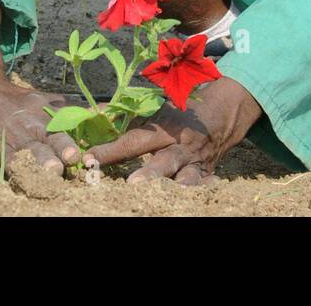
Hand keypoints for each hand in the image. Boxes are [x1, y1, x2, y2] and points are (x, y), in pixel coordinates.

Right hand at [0, 73, 81, 179]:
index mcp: (39, 124)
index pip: (56, 136)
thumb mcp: (45, 101)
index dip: (65, 147)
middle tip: (55, 170)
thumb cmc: (17, 102)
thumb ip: (75, 111)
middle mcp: (21, 135)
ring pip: (11, 160)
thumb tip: (108, 111)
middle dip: (46, 161)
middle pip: (36, 151)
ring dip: (21, 169)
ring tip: (30, 179)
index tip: (75, 156)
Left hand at [81, 76, 262, 184]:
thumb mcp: (158, 110)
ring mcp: (195, 161)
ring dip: (176, 186)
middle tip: (132, 184)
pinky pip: (206, 183)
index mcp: (164, 127)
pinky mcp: (207, 173)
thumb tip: (94, 115)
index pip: (133, 141)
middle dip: (149, 173)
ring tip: (168, 195)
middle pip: (164, 160)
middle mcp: (180, 145)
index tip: (89, 159)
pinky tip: (192, 200)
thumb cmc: (181, 112)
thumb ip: (131, 119)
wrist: (221, 113)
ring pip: (187, 175)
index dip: (111, 150)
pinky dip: (202, 190)